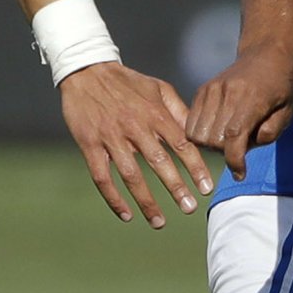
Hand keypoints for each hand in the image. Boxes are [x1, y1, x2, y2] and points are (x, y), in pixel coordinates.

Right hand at [59, 61, 210, 227]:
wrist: (86, 70)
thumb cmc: (128, 82)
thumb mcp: (158, 88)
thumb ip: (179, 111)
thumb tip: (200, 134)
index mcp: (154, 113)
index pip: (181, 144)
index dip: (195, 168)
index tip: (206, 188)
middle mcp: (134, 127)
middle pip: (158, 162)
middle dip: (176, 188)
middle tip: (189, 209)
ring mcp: (110, 137)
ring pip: (131, 175)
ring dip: (146, 201)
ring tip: (160, 222)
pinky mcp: (89, 145)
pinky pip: (101, 177)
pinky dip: (113, 199)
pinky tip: (125, 215)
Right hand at [184, 41, 292, 178]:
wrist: (267, 52)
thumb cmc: (281, 84)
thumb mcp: (287, 112)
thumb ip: (269, 133)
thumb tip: (245, 150)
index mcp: (252, 99)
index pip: (234, 137)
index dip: (235, 161)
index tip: (241, 174)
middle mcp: (227, 93)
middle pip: (213, 139)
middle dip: (224, 153)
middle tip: (238, 148)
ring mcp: (212, 90)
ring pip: (197, 133)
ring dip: (210, 144)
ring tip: (226, 139)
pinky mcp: (203, 90)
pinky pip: (191, 122)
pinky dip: (200, 133)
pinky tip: (216, 130)